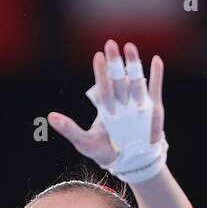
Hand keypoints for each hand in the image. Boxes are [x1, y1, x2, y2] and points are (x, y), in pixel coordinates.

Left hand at [47, 39, 165, 178]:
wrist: (132, 163)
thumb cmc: (106, 152)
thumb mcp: (85, 143)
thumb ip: (69, 129)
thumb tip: (49, 117)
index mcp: (106, 108)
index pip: (103, 87)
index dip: (101, 73)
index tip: (98, 56)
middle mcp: (122, 102)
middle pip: (118, 80)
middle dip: (115, 64)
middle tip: (110, 45)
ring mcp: (138, 104)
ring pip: (136, 81)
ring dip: (134, 64)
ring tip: (129, 47)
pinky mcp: (153, 109)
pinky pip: (155, 89)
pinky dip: (156, 76)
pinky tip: (156, 60)